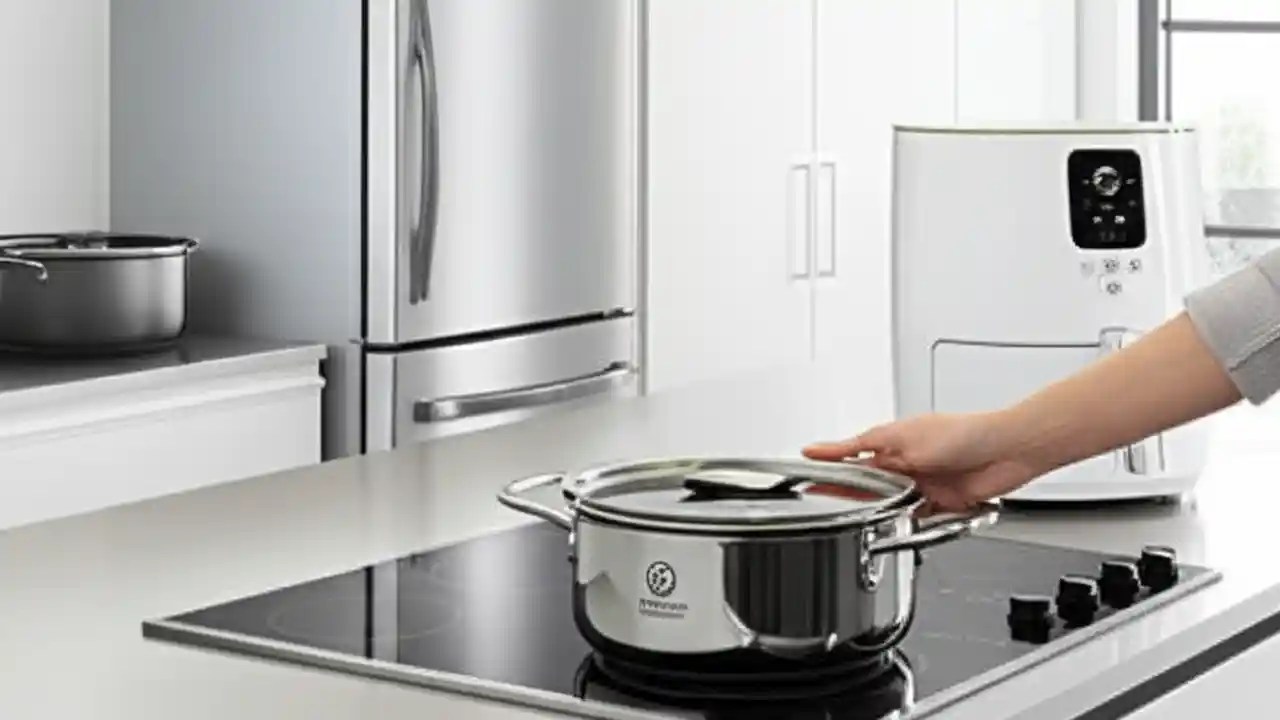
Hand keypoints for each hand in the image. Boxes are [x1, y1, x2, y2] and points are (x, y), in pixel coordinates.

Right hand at [803, 412, 1042, 511]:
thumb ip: (859, 447)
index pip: (849, 457)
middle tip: (821, 501)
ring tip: (863, 515)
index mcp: (892, 442)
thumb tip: (822, 448)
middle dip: (847, 493)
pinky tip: (899, 524)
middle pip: (866, 484)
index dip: (826, 467)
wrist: (1007, 450)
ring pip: (890, 503)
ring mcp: (923, 484)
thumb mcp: (901, 438)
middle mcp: (906, 463)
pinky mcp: (942, 503)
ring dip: (881, 509)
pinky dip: (909, 522)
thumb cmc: (964, 433)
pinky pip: (917, 518)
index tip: (803, 474)